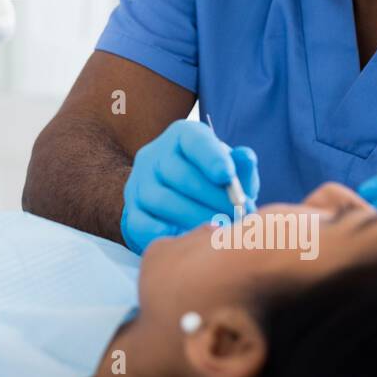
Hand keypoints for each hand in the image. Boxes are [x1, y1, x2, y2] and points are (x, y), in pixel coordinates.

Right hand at [120, 120, 258, 254]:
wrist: (182, 202)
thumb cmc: (214, 183)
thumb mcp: (232, 171)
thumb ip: (242, 166)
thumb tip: (245, 158)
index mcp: (182, 136)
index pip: (193, 140)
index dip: (209, 157)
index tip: (227, 176)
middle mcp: (155, 155)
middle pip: (177, 173)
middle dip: (211, 197)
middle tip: (236, 215)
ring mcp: (139, 183)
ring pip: (160, 199)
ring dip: (193, 217)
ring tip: (221, 230)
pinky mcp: (132, 211)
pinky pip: (141, 223)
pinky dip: (163, 233)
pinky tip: (187, 239)